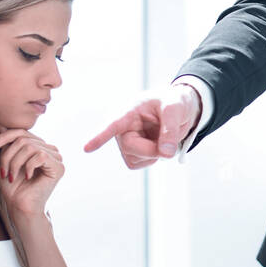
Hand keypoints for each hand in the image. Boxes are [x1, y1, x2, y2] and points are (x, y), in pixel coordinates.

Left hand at [0, 128, 63, 219]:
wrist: (19, 207)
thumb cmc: (13, 187)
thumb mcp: (6, 160)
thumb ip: (7, 142)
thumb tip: (1, 121)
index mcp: (38, 146)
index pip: (21, 131)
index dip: (3, 137)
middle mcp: (49, 149)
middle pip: (23, 138)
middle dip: (8, 155)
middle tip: (3, 172)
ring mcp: (56, 157)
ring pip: (29, 147)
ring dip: (15, 163)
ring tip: (11, 176)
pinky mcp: (59, 166)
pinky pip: (39, 155)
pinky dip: (28, 167)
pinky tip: (27, 178)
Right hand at [83, 83, 201, 167]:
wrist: (178, 109)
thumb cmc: (174, 102)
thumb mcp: (176, 108)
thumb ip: (171, 129)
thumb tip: (165, 153)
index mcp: (129, 110)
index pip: (113, 124)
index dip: (100, 136)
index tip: (86, 148)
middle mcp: (122, 126)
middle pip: (130, 147)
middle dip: (152, 149)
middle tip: (170, 143)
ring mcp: (125, 140)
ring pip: (134, 159)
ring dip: (153, 154)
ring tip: (162, 137)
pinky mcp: (130, 152)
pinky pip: (138, 164)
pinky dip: (152, 159)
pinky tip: (157, 145)